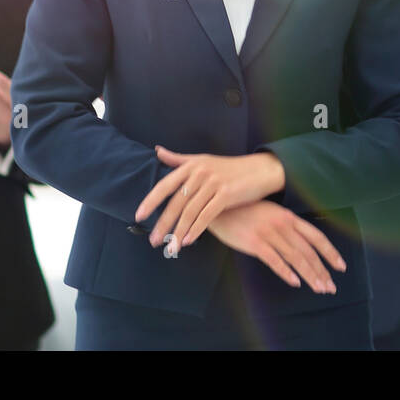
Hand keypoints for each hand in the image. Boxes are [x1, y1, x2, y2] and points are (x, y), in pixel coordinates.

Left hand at [137, 147, 285, 248]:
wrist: (260, 170)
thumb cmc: (230, 168)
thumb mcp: (203, 160)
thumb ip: (179, 159)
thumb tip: (158, 152)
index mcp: (191, 166)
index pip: (165, 185)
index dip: (151, 201)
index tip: (139, 216)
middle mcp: (200, 173)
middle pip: (176, 202)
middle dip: (163, 223)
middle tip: (154, 240)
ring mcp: (213, 183)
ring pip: (190, 212)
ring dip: (179, 232)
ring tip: (171, 247)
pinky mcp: (227, 194)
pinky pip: (207, 215)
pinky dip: (196, 229)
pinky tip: (189, 241)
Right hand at [209, 201, 345, 293]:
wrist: (220, 206)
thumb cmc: (247, 211)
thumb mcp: (272, 213)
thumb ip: (288, 226)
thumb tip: (304, 244)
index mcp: (290, 217)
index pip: (317, 237)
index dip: (330, 253)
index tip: (341, 267)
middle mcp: (283, 225)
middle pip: (308, 251)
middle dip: (322, 271)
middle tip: (330, 287)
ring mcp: (269, 233)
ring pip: (295, 258)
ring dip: (309, 275)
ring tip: (319, 288)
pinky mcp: (254, 243)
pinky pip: (274, 260)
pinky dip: (286, 272)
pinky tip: (295, 282)